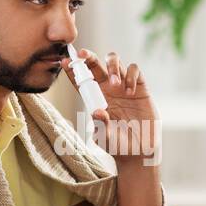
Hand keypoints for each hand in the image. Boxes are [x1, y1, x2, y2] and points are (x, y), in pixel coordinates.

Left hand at [62, 48, 158, 162]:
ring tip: (116, 84)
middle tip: (83, 55)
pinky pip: (134, 69)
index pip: (80, 79)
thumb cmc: (118, 145)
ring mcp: (123, 85)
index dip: (72, 69)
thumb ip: (100, 126)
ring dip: (113, 67)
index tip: (64, 61)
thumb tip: (97, 112)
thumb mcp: (105, 139)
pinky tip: (130, 92)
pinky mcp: (140, 86)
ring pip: (114, 60)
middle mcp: (106, 88)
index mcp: (93, 98)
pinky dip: (131, 76)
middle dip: (87, 56)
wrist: (141, 150)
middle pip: (95, 63)